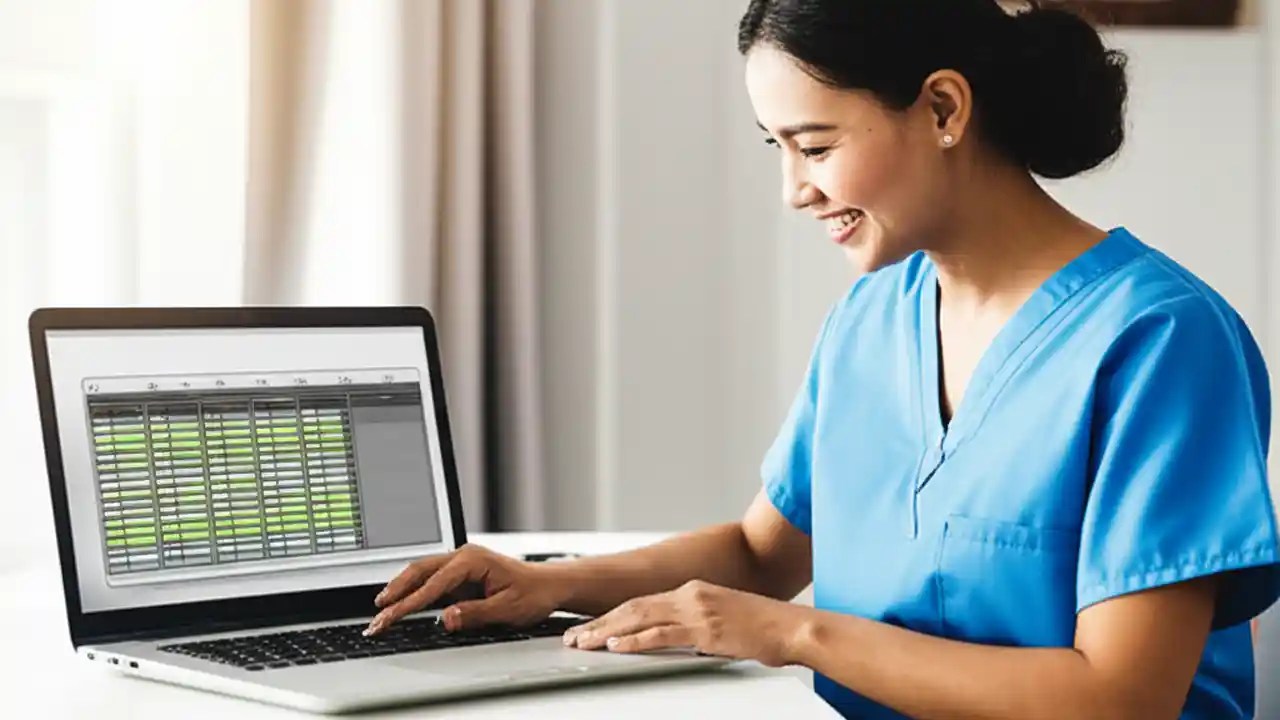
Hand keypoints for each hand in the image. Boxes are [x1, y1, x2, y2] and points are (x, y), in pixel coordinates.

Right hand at [366, 544, 562, 634]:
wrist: (547, 585)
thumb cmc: (533, 593)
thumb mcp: (507, 609)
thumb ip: (476, 614)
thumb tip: (447, 618)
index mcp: (473, 561)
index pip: (433, 584)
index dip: (409, 602)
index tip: (390, 617)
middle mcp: (463, 557)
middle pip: (419, 571)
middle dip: (395, 593)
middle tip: (376, 615)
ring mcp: (460, 564)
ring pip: (421, 573)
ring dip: (400, 590)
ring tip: (381, 610)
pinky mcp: (459, 575)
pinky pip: (430, 580)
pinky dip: (413, 592)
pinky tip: (399, 603)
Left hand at [561, 580, 803, 666]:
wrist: (792, 627)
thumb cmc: (765, 627)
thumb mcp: (723, 621)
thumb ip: (696, 626)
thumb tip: (677, 639)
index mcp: (693, 590)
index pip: (642, 602)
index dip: (612, 616)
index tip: (591, 628)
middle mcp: (690, 595)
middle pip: (633, 608)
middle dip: (600, 624)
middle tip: (575, 637)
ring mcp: (696, 610)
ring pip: (639, 618)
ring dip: (607, 633)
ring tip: (584, 643)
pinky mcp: (704, 629)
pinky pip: (661, 634)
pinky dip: (634, 641)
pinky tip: (617, 647)